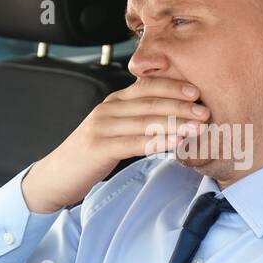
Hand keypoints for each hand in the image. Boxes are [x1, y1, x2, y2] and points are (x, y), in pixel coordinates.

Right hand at [21, 77, 209, 212]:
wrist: (55, 176)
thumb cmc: (90, 156)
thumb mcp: (115, 131)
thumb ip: (137, 121)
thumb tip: (172, 119)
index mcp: (114, 101)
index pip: (147, 86)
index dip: (173, 86)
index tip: (198, 92)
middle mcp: (108, 109)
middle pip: (150, 101)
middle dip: (181, 106)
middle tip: (206, 111)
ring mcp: (101, 127)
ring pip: (145, 121)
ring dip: (175, 123)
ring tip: (198, 128)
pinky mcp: (98, 148)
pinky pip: (133, 142)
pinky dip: (156, 141)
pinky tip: (174, 143)